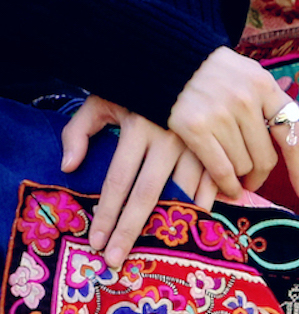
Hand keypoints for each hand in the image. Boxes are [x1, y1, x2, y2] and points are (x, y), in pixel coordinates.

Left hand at [61, 96, 215, 269]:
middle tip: (116, 260)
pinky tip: (199, 218)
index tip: (97, 243)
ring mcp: (195, 138)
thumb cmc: (137, 83)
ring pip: (184, 189)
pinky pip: (214, 176)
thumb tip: (68, 167)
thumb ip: (79, 130)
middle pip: (147, 193)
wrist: (181, 52)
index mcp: (137, 126)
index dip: (107, 215)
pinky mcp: (216, 136)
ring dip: (173, 221)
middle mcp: (166, 135)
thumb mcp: (103, 98)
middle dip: (130, 230)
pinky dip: (208, 199)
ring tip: (163, 248)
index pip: (118, 181)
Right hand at [167, 46, 298, 203]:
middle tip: (251, 179)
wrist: (171, 57)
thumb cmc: (215, 72)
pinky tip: (225, 188)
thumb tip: (290, 135)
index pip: (292, 134)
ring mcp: (221, 114)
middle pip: (265, 158)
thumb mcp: (249, 75)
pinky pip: (221, 171)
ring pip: (242, 166)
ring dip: (239, 177)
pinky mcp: (195, 127)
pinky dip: (226, 185)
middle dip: (259, 175)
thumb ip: (268, 102)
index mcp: (264, 85)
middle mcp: (246, 100)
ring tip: (232, 174)